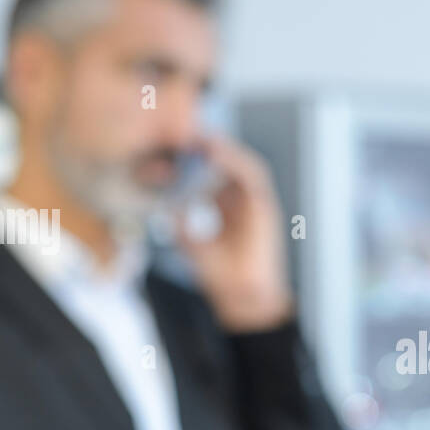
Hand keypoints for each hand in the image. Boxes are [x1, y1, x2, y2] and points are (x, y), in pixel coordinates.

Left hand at [174, 134, 294, 332]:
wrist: (242, 295)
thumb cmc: (220, 275)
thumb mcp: (190, 242)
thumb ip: (179, 222)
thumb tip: (164, 203)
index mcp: (226, 210)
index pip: (209, 175)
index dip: (192, 160)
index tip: (171, 149)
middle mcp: (241, 203)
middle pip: (224, 164)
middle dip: (206, 148)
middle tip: (183, 134)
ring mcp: (254, 204)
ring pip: (240, 164)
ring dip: (222, 148)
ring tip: (199, 137)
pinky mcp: (266, 207)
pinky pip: (253, 175)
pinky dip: (236, 162)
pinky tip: (216, 154)